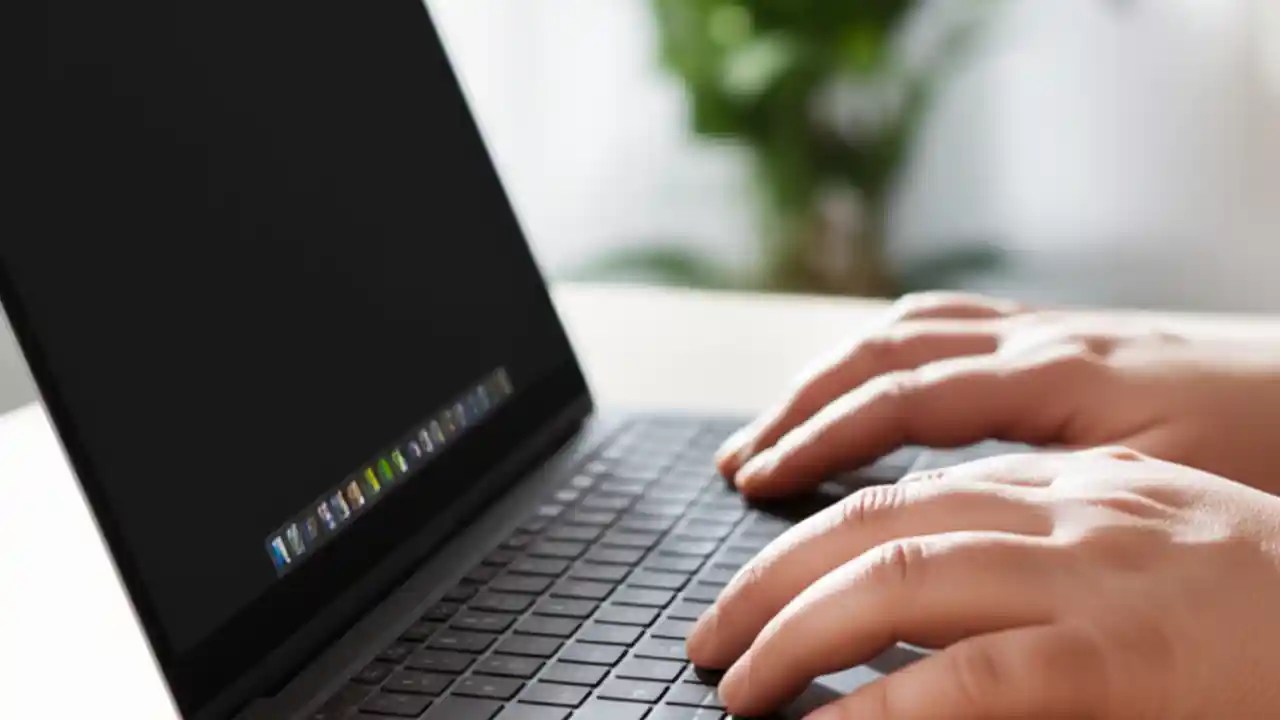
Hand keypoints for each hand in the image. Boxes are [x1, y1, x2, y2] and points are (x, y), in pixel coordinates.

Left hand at [686, 449, 1279, 717]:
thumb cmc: (1269, 616)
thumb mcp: (1142, 559)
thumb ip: (1038, 563)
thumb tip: (932, 620)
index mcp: (1070, 484)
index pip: (909, 492)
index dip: (812, 538)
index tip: (760, 582)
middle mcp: (1065, 509)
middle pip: (871, 523)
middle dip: (769, 580)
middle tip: (711, 639)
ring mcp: (1088, 576)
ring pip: (893, 579)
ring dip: (789, 632)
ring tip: (734, 687)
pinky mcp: (1117, 660)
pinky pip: (966, 678)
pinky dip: (878, 706)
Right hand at [716, 292, 1279, 496]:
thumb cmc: (1271, 457)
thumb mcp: (1161, 500)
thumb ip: (1047, 521)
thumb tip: (942, 559)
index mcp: (1055, 376)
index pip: (900, 398)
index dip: (818, 440)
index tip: (756, 482)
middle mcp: (1037, 340)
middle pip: (880, 353)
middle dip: (798, 406)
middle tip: (738, 463)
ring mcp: (1046, 333)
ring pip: (905, 331)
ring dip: (828, 377)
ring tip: (776, 430)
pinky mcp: (1059, 341)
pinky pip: (947, 328)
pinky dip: (883, 358)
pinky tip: (866, 392)